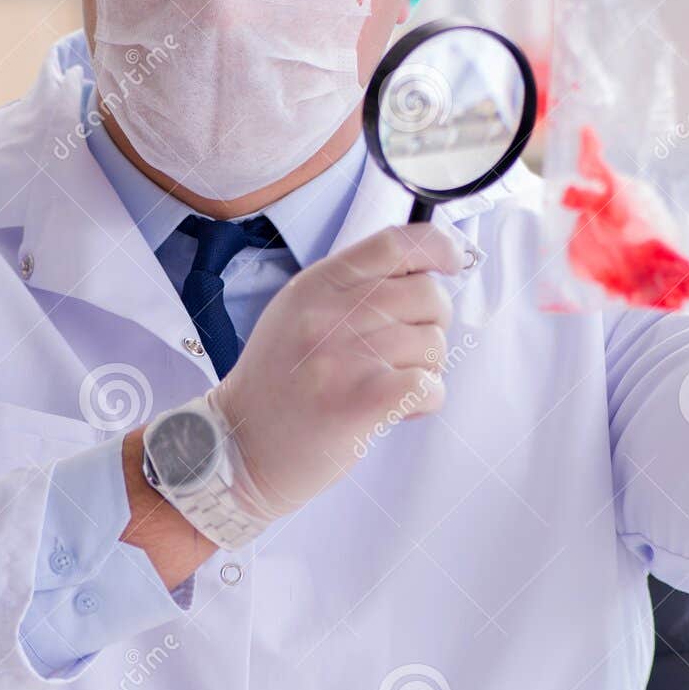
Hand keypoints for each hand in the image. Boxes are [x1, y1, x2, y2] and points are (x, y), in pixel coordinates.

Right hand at [212, 222, 464, 521]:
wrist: (236, 446)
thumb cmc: (276, 384)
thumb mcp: (297, 312)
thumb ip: (349, 287)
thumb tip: (420, 271)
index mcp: (317, 284)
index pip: (396, 243)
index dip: (438, 247)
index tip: (452, 263)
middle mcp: (330, 313)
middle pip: (427, 295)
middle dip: (434, 324)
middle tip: (408, 351)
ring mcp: (343, 357)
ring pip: (432, 344)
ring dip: (426, 370)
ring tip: (391, 386)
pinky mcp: (358, 402)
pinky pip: (427, 386)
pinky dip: (426, 400)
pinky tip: (399, 410)